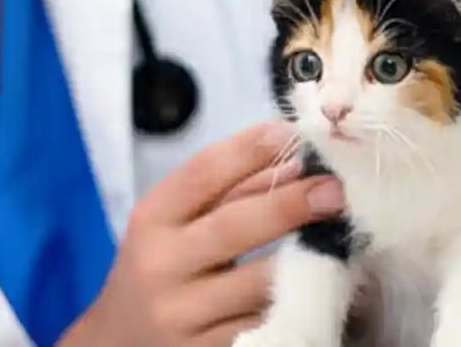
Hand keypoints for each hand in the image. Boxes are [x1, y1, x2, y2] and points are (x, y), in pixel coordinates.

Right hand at [61, 120, 345, 346]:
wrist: (119, 341)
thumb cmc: (161, 266)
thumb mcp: (175, 222)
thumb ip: (227, 188)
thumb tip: (292, 153)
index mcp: (152, 219)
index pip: (202, 173)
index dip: (250, 150)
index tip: (293, 134)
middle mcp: (161, 266)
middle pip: (233, 226)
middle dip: (290, 203)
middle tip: (336, 189)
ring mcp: (183, 316)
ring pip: (258, 282)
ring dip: (306, 257)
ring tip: (341, 235)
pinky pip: (263, 322)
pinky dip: (297, 301)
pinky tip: (324, 283)